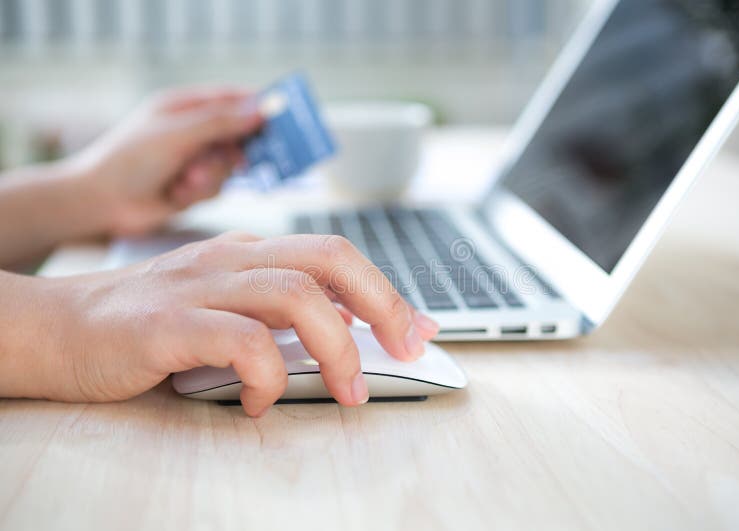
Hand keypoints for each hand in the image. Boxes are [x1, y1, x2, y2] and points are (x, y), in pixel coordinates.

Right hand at [21, 233, 438, 415]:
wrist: (56, 327)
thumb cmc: (149, 324)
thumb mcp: (223, 306)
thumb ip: (279, 313)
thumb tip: (346, 331)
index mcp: (249, 252)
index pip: (335, 254)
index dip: (387, 290)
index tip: (420, 328)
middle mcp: (231, 258)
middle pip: (330, 258)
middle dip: (383, 305)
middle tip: (407, 351)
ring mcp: (199, 285)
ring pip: (296, 295)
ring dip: (337, 349)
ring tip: (346, 390)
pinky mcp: (167, 323)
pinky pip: (241, 341)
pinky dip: (268, 376)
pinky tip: (263, 402)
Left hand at [74, 87, 263, 235]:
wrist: (101, 203)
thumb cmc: (131, 159)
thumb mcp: (179, 134)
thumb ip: (222, 122)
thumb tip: (261, 110)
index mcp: (183, 106)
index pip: (229, 98)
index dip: (255, 105)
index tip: (281, 114)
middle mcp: (191, 131)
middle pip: (236, 134)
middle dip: (236, 150)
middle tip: (245, 160)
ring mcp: (192, 160)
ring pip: (229, 165)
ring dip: (210, 175)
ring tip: (186, 180)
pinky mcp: (192, 187)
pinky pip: (217, 187)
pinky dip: (200, 191)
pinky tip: (177, 193)